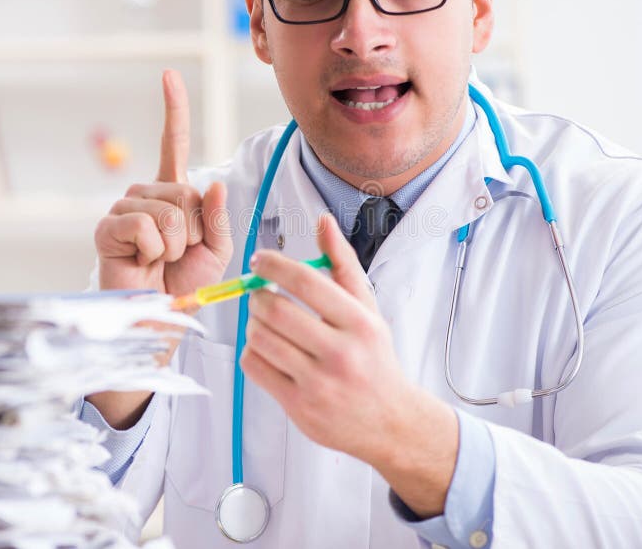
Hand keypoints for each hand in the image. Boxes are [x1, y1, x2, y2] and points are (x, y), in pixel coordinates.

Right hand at [87, 70, 233, 425]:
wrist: (160, 320)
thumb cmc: (185, 286)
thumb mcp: (215, 250)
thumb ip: (217, 217)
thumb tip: (213, 182)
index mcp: (172, 196)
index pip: (171, 146)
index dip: (173, 112)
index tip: (169, 75)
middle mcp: (145, 197)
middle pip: (184, 190)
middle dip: (194, 230)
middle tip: (180, 255)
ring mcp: (123, 211)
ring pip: (167, 209)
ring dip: (176, 243)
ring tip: (163, 261)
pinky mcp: (107, 230)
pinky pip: (144, 225)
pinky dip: (154, 249)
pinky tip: (145, 262)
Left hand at [241, 213, 458, 517]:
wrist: (389, 420)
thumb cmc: (375, 358)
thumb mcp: (367, 308)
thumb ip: (343, 264)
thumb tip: (323, 222)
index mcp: (359, 323)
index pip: (306, 281)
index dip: (274, 265)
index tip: (260, 261)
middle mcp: (340, 353)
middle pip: (275, 310)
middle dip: (257, 295)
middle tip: (258, 293)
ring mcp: (318, 383)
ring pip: (260, 338)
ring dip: (253, 323)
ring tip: (265, 321)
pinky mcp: (298, 406)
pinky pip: (255, 367)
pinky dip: (252, 351)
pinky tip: (267, 348)